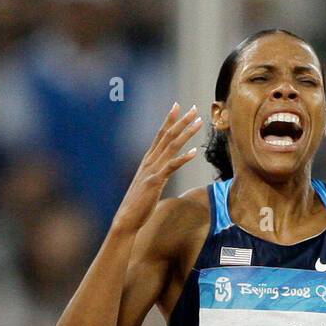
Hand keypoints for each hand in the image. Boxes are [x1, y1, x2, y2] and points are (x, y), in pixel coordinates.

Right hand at [111, 103, 203, 235]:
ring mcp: (152, 170)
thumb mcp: (149, 185)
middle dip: (181, 121)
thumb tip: (163, 172)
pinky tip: (194, 152)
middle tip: (194, 109)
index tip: (178, 106)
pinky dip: (183, 158)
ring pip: (171, 146)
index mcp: (148, 160)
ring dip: (186, 133)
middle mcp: (150, 161)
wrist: (127, 218)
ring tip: (198, 122)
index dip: (169, 120)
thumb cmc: (138, 205)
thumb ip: (156, 175)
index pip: (160, 135)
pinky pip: (171, 167)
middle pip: (167, 135)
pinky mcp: (155, 181)